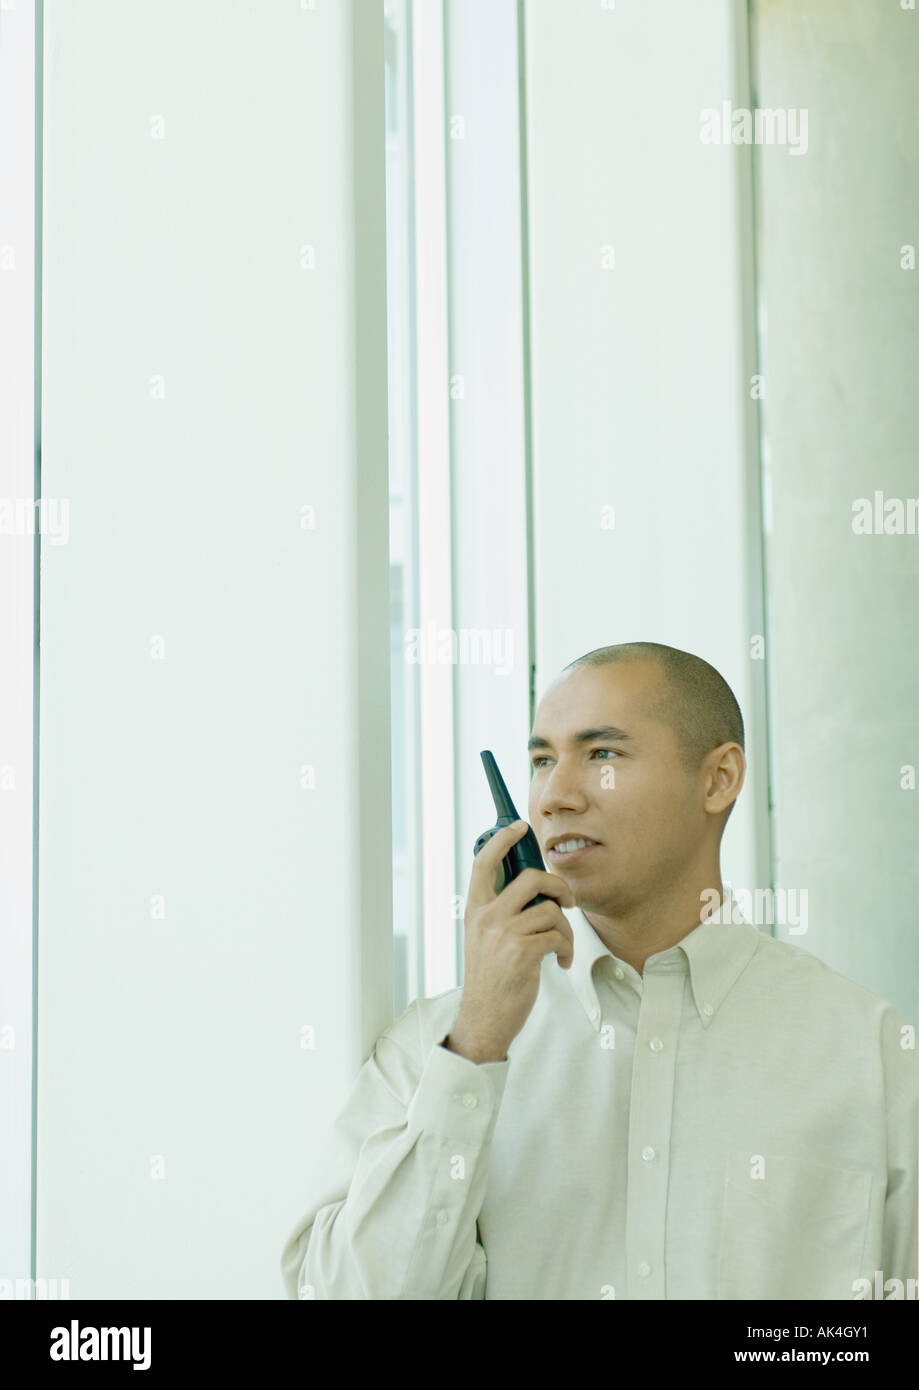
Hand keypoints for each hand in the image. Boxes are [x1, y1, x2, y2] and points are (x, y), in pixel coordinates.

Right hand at [445, 820, 574, 1062]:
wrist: (484, 1019)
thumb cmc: (491, 978)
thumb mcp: (484, 938)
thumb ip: (501, 911)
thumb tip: (533, 887)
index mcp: (475, 910)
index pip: (483, 862)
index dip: (502, 839)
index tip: (519, 826)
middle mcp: (486, 917)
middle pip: (531, 878)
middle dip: (558, 886)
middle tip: (566, 901)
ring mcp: (503, 933)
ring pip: (551, 910)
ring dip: (565, 930)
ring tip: (560, 946)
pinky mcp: (522, 952)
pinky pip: (558, 935)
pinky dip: (565, 949)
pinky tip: (559, 962)